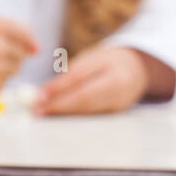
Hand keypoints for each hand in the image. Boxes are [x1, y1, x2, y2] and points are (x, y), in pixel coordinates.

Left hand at [33, 47, 150, 114]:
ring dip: (63, 113)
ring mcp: (120, 102)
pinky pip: (92, 115)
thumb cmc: (108, 61)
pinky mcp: (117, 113)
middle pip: (84, 99)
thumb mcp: (90, 59)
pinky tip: (60, 114)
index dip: (57, 90)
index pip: (81, 79)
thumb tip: (43, 93)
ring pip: (87, 111)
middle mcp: (119, 86)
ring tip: (44, 113)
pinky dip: (74, 115)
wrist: (138, 69)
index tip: (38, 98)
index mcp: (112, 67)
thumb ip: (69, 75)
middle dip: (58, 106)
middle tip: (37, 111)